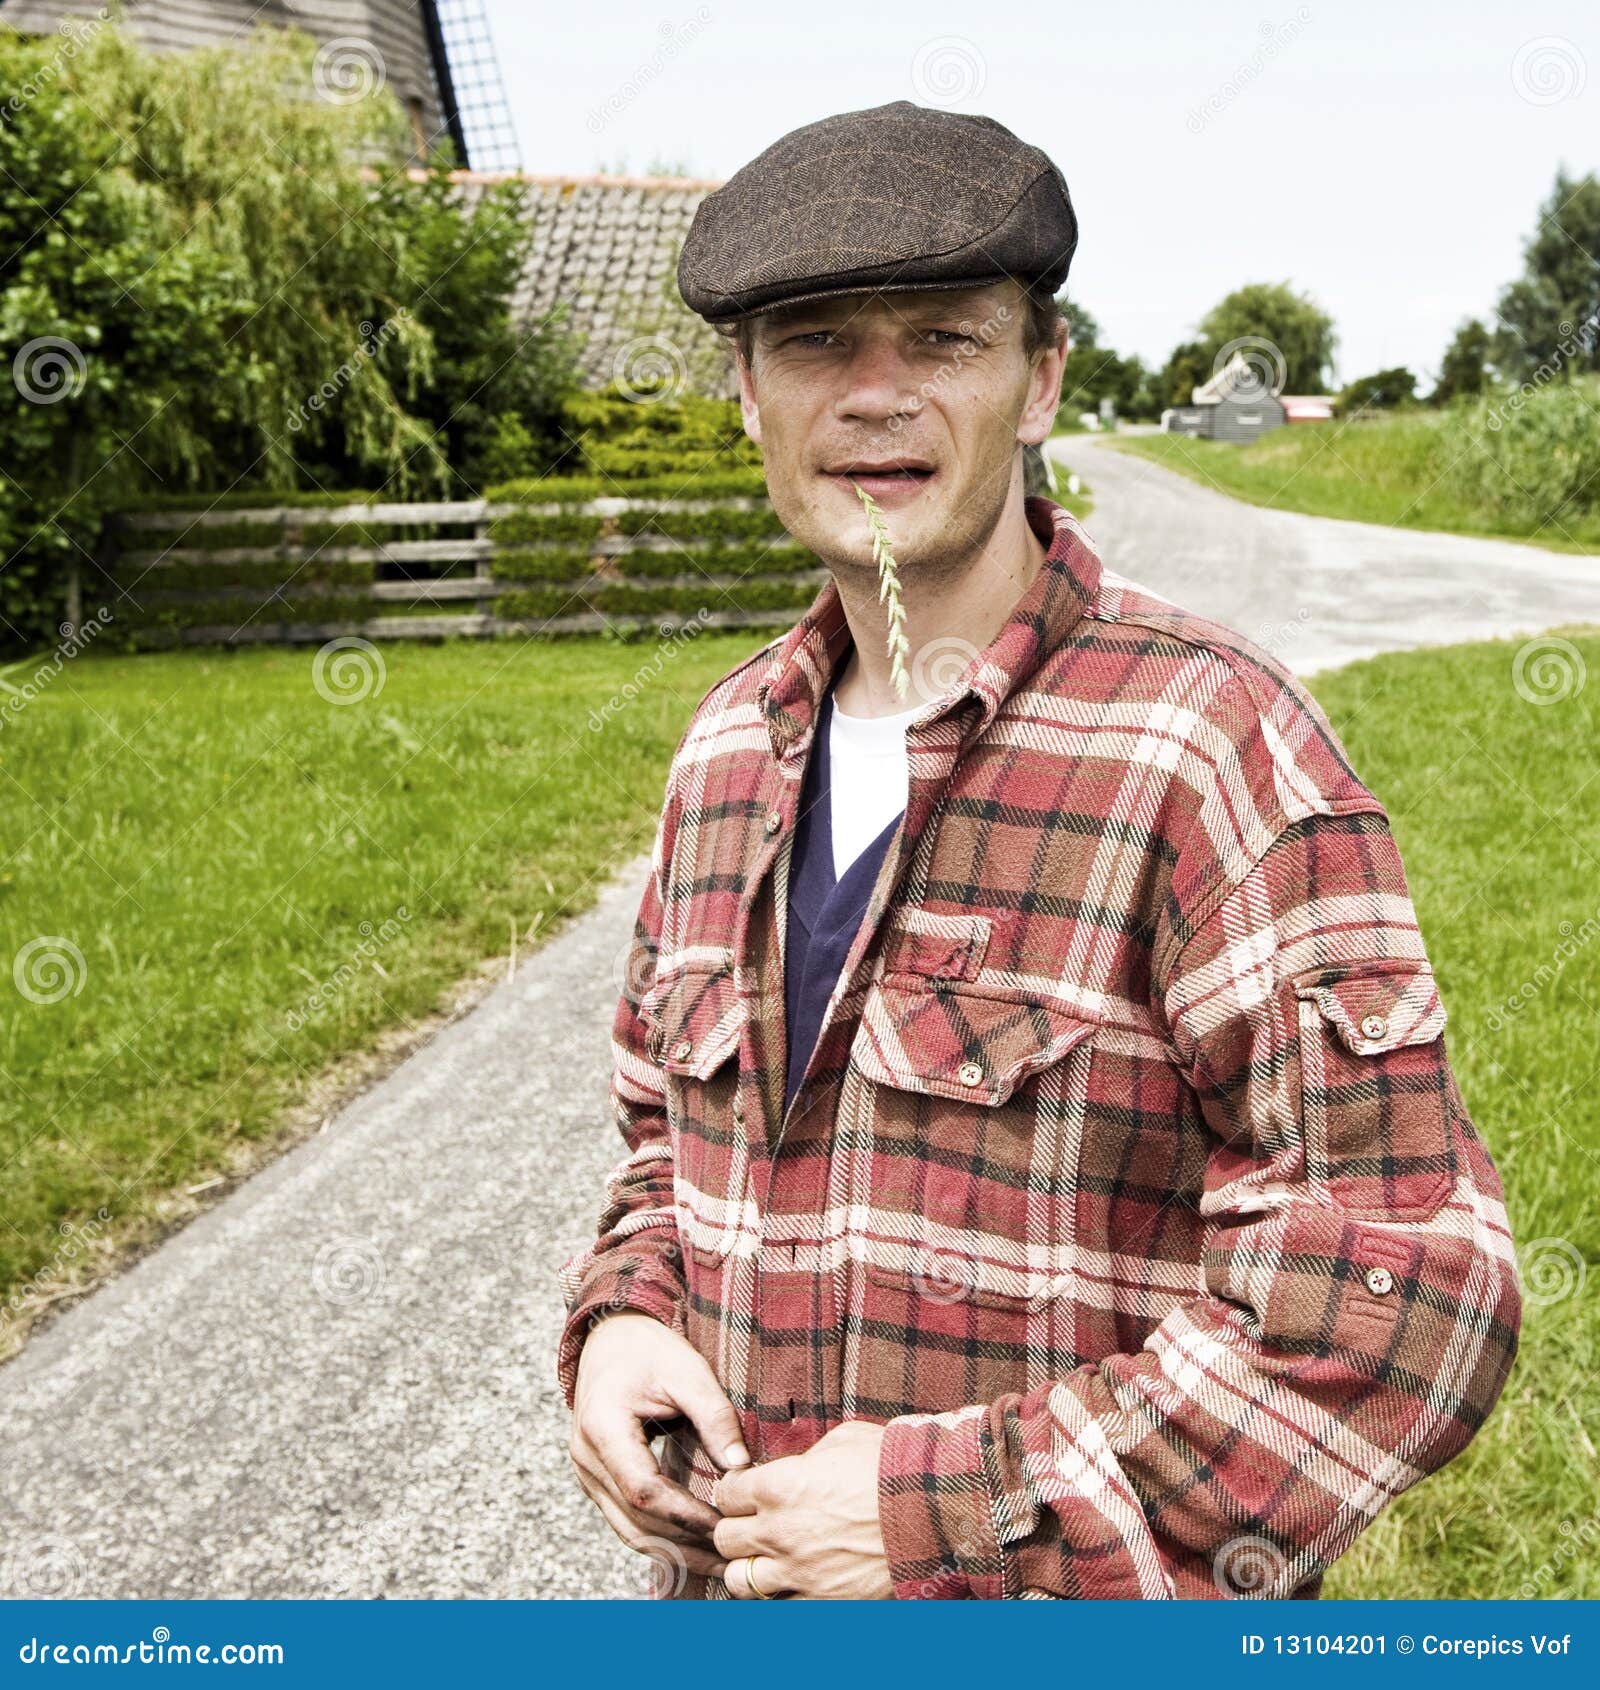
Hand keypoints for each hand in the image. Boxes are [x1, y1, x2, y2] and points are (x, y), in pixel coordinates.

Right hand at [569, 1312, 749, 1580]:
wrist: (609, 1338)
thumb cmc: (648, 1349)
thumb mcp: (687, 1371)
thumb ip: (714, 1417)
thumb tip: (741, 1468)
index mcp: (602, 1426)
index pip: (643, 1489)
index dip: (684, 1513)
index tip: (724, 1523)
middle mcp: (585, 1457)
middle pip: (634, 1520)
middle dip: (684, 1543)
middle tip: (730, 1555)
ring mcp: (586, 1472)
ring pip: (628, 1529)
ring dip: (673, 1550)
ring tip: (718, 1561)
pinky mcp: (597, 1479)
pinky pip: (626, 1520)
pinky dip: (659, 1537)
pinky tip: (693, 1546)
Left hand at [712, 1419, 892, 1598]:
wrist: (934, 1510)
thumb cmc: (889, 1466)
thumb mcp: (841, 1441)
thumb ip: (806, 1458)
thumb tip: (798, 1467)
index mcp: (777, 1486)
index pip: (725, 1494)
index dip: (735, 1493)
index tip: (747, 1493)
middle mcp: (778, 1532)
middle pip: (725, 1539)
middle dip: (736, 1530)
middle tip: (756, 1525)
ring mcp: (798, 1572)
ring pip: (739, 1582)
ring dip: (749, 1569)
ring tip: (768, 1560)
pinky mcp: (822, 1601)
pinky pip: (781, 1607)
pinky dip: (783, 1595)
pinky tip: (798, 1581)